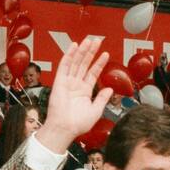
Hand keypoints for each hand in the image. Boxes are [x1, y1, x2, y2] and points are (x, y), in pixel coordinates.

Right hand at [36, 36, 111, 152]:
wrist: (65, 129)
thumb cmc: (78, 124)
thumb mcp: (96, 111)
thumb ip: (102, 99)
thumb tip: (110, 89)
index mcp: (84, 91)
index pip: (92, 73)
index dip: (99, 63)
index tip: (105, 54)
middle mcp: (76, 85)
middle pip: (84, 64)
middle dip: (90, 52)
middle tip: (97, 40)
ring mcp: (67, 82)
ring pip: (76, 62)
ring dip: (82, 51)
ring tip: (89, 40)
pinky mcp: (59, 81)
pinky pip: (64, 66)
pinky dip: (69, 55)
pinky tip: (75, 46)